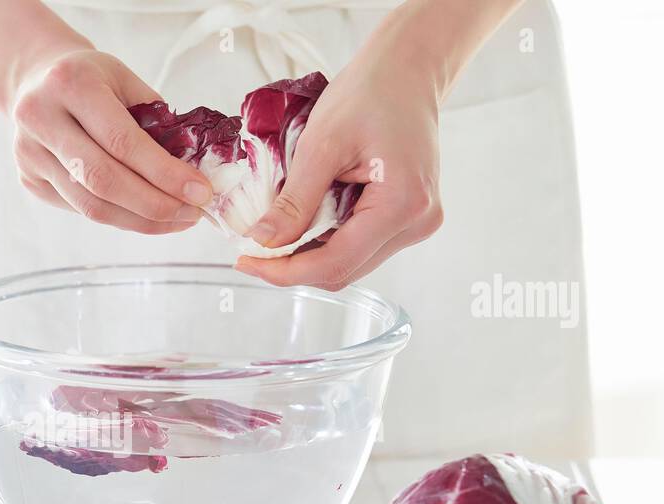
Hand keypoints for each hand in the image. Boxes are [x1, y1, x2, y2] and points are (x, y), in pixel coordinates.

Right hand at [10, 50, 213, 233]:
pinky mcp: (29, 180)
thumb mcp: (125, 81)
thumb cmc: (90, 79)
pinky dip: (119, 216)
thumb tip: (192, 173)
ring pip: (91, 206)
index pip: (123, 142)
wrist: (35, 78)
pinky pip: (81, 209)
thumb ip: (155, 122)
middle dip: (155, 205)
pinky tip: (144, 213)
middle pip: (104, 181)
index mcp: (71, 84)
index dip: (165, 174)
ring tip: (176, 219)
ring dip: (140, 220)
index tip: (200, 192)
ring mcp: (29, 154)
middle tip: (192, 214)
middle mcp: (41, 119)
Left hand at [236, 47, 443, 287]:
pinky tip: (306, 218)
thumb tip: (263, 242)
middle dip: (294, 265)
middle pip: (343, 270)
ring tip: (278, 228)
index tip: (247, 262)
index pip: (335, 263)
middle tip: (253, 249)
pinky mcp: (407, 219)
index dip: (286, 272)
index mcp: (402, 205)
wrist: (406, 72)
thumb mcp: (321, 145)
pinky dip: (327, 239)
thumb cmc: (370, 94)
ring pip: (350, 263)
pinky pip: (359, 246)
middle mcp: (416, 223)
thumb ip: (294, 201)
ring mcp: (415, 224)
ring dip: (309, 253)